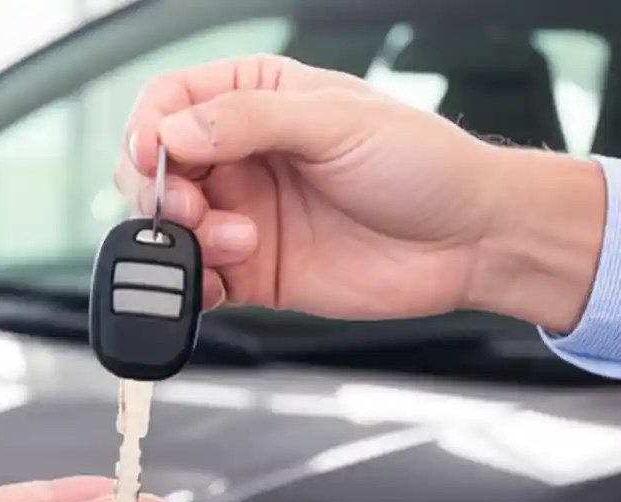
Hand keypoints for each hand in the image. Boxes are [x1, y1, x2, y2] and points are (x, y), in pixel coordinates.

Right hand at [116, 55, 605, 331]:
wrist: (471, 241)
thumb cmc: (422, 164)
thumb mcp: (336, 121)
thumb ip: (248, 121)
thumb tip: (172, 133)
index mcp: (256, 99)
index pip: (169, 101)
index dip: (149, 127)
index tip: (155, 155)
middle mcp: (241, 155)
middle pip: (155, 167)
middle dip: (160, 190)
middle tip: (193, 207)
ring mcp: (243, 213)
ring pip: (168, 226)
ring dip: (184, 238)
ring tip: (240, 241)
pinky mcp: (252, 270)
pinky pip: (198, 279)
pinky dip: (193, 283)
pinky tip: (225, 277)